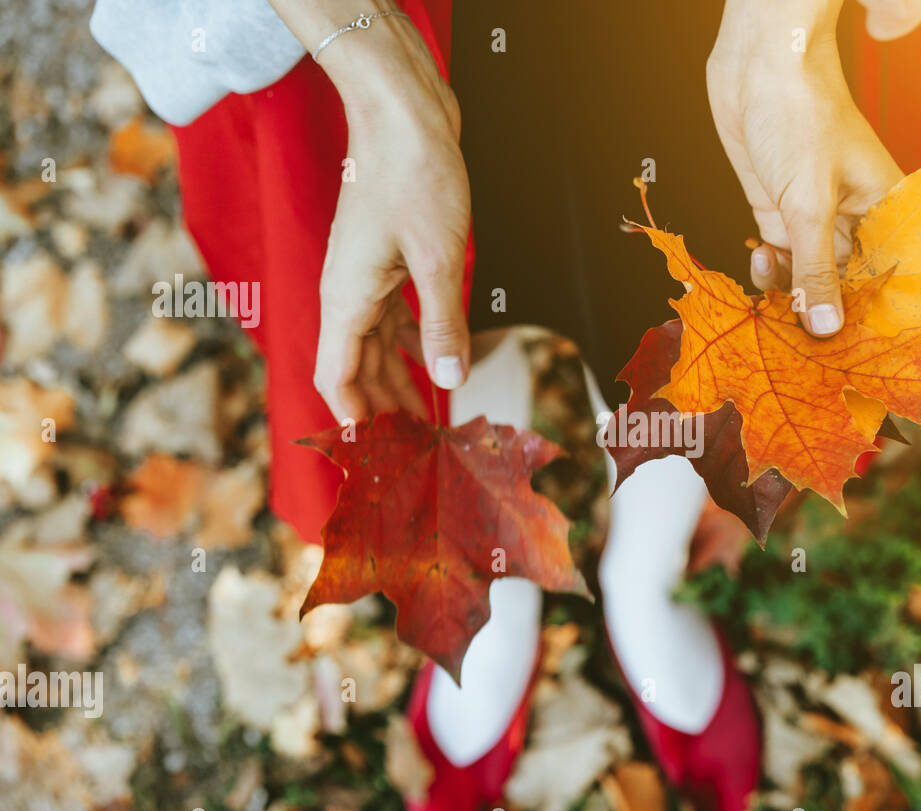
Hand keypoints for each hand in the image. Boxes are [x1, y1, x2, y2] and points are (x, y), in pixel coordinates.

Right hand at [308, 13, 470, 422]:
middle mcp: (347, 291)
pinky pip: (392, 315)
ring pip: (376, 344)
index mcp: (346, 298)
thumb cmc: (413, 174)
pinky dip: (411, 342)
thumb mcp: (439, 259)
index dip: (353, 419)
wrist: (403, 110)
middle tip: (414, 445)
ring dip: (398, 378)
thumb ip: (443, 324)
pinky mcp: (386, 258)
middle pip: (357, 367)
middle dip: (383, 407)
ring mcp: (364, 274)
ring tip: (428, 414)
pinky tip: (434, 360)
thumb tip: (449, 379)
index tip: (375, 454)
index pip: (336, 378)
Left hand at [708, 0, 903, 336]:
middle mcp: (854, 218)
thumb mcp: (808, 203)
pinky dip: (769, 273)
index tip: (853, 359)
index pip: (885, 280)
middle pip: (845, 284)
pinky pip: (780, 258)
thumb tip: (827, 329)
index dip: (869, 319)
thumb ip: (815, 270)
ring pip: (807, 275)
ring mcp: (814, 215)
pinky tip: (758, 274)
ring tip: (774, 318)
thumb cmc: (800, 114)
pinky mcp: (779, 210)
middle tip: (804, 354)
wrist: (759, 62)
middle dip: (823, 315)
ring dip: (790, 297)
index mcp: (885, 211)